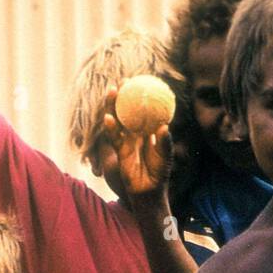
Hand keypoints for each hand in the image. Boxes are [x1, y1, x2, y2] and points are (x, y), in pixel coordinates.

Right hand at [102, 85, 173, 199]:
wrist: (148, 191)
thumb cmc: (160, 173)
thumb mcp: (165, 156)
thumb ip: (164, 142)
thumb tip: (165, 127)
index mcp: (150, 131)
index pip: (146, 109)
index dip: (143, 96)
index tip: (142, 81)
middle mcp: (138, 133)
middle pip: (129, 109)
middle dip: (125, 95)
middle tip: (124, 81)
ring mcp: (127, 140)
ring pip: (118, 118)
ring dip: (114, 105)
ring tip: (112, 91)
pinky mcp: (119, 150)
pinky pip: (113, 136)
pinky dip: (110, 127)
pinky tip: (108, 118)